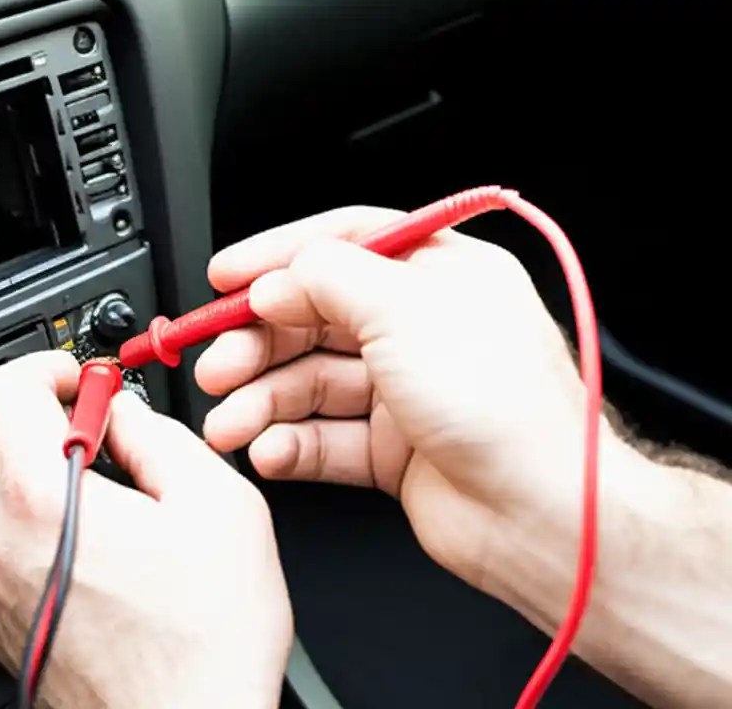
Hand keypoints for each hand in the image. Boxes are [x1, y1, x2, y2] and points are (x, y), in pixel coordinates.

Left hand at [0, 351, 291, 708]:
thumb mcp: (217, 504)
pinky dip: (38, 530)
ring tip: (116, 510)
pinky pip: (1, 544)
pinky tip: (101, 555)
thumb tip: (122, 412)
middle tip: (111, 441)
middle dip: (50, 425)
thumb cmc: (203, 644)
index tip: (80, 380)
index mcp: (41, 499)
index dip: (44, 368)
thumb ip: (157, 434)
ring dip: (45, 479)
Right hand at [197, 207, 608, 592]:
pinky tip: (269, 452)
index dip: (277, 257)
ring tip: (229, 421)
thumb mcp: (405, 310)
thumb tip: (276, 278)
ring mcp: (404, 392)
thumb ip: (328, 279)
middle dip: (257, 342)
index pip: (343, 245)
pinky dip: (288, 445)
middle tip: (216, 364)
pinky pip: (321, 440)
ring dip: (260, 401)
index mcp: (439, 275)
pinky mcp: (391, 451)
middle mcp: (420, 329)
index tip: (225, 277)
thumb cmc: (505, 408)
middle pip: (313, 318)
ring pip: (309, 384)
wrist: (542, 514)